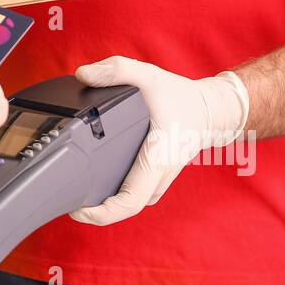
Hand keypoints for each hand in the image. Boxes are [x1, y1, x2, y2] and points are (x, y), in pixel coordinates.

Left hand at [69, 56, 248, 225]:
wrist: (212, 110)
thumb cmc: (181, 97)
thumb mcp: (148, 75)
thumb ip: (116, 70)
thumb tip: (83, 74)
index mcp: (156, 158)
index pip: (130, 201)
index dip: (102, 213)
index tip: (79, 211)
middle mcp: (160, 175)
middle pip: (127, 208)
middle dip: (98, 213)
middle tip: (72, 204)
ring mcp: (161, 178)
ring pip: (134, 203)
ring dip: (109, 206)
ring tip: (81, 196)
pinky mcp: (159, 176)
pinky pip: (139, 194)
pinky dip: (120, 196)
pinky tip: (101, 186)